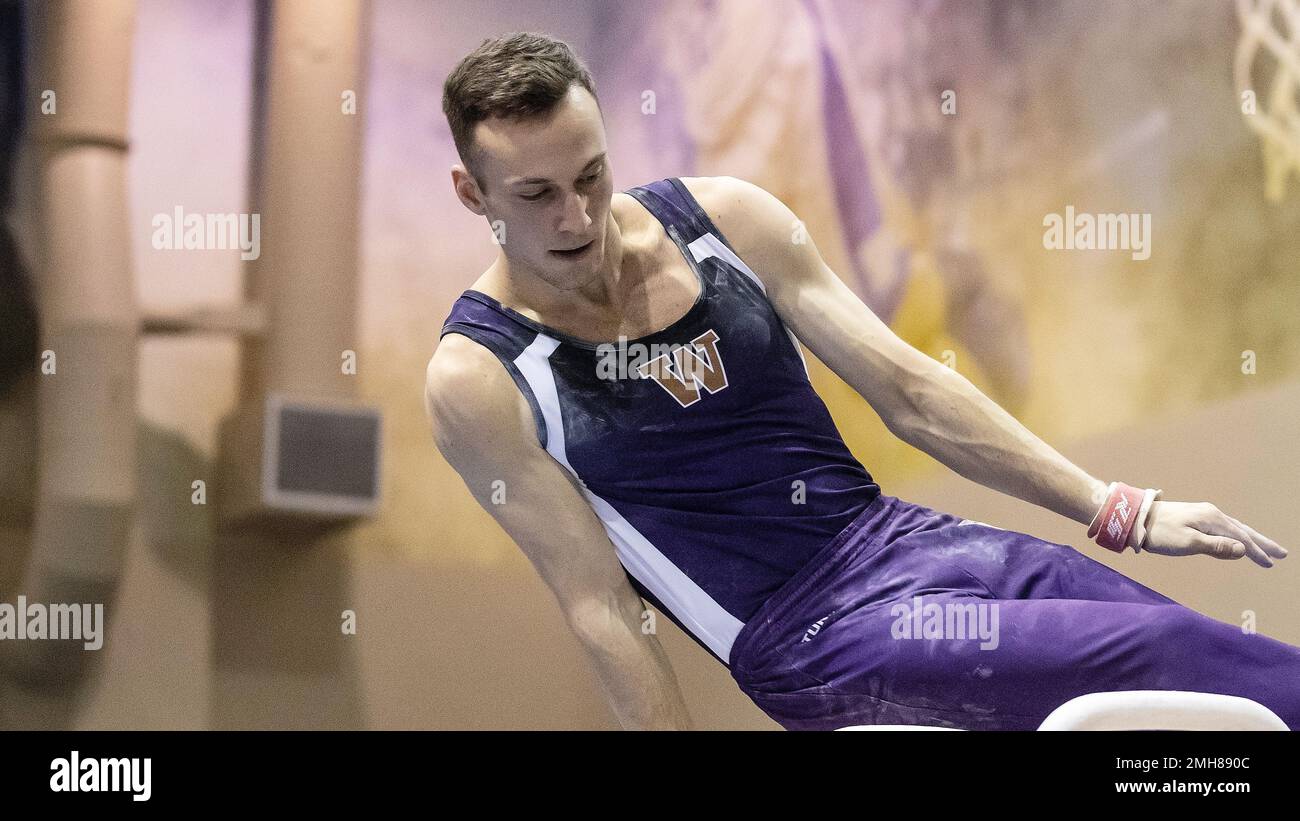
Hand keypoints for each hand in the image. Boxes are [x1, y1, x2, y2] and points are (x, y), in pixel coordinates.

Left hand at [1141, 501, 1288, 567]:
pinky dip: (1235, 535)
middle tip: (1282, 554)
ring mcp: (1202, 513)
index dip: (1256, 552)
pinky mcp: (1194, 517)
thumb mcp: (1187, 543)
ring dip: (1250, 538)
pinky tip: (1236, 539)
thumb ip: (1216, 547)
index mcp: (1212, 519)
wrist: (1134, 517)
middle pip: (1243, 530)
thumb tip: (1242, 549)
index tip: (1270, 564)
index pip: (1241, 538)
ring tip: (1265, 549)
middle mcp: (1211, 513)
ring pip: (1234, 527)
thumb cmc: (1159, 533)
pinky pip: (1223, 527)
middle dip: (1262, 543)